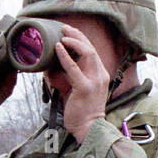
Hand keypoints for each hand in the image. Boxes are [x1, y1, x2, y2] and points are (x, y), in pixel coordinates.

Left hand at [53, 23, 109, 142]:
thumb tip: (56, 67)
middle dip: (77, 35)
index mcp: (101, 75)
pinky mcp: (84, 88)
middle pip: (91, 48)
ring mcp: (94, 82)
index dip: (81, 40)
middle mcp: (100, 75)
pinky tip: (58, 48)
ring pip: (87, 53)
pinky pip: (74, 68)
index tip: (70, 33)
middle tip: (64, 28)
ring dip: (74, 42)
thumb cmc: (83, 112)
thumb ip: (73, 77)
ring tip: (62, 35)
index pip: (93, 52)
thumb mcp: (80, 90)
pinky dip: (65, 57)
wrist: (89, 129)